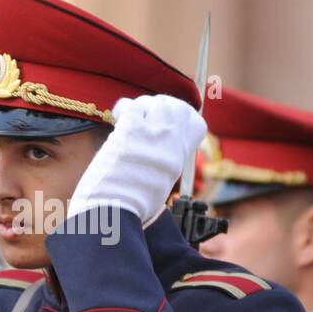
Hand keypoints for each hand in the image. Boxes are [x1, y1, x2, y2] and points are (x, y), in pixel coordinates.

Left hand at [66, 94, 206, 225]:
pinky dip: (123, 109)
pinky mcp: (133, 129)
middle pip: (178, 107)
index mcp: (178, 157)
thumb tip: (154, 156)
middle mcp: (171, 143)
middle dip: (162, 105)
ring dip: (141, 107)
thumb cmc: (131, 204)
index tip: (165, 122)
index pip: (197, 124)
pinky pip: (132, 105)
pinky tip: (117, 119)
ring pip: (155, 103)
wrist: (115, 209)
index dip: (183, 117)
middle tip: (145, 116)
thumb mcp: (159, 183)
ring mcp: (154, 134)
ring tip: (128, 120)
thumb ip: (162, 163)